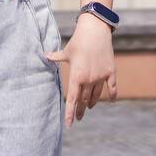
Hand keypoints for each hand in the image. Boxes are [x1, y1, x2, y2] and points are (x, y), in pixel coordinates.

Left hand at [46, 11, 117, 127]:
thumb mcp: (65, 51)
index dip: (70, 113)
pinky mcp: (110, 71)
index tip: (69, 124)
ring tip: (89, 107)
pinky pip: (112, 87)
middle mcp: (89, 79)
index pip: (73, 100)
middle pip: (84, 100)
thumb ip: (55, 57)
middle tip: (79, 117)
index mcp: (76, 76)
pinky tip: (111, 101)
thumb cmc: (78, 41)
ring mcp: (101, 76)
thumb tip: (44, 55)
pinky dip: (112, 95)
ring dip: (92, 103)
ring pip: (96, 95)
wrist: (94, 30)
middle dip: (81, 110)